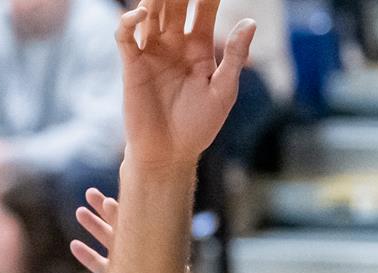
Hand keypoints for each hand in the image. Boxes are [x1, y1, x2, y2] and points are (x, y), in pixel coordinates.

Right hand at [116, 0, 255, 172]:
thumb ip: (234, 56)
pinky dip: (129, 22)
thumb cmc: (199, 125)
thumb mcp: (223, 91)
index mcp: (198, 47)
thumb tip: (250, 22)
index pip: (202, 10)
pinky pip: (126, 36)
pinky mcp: (132, 64)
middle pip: (174, 5)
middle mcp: (173, 44)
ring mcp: (151, 52)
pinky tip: (141, 15)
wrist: (170, 153)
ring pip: (150, 14)